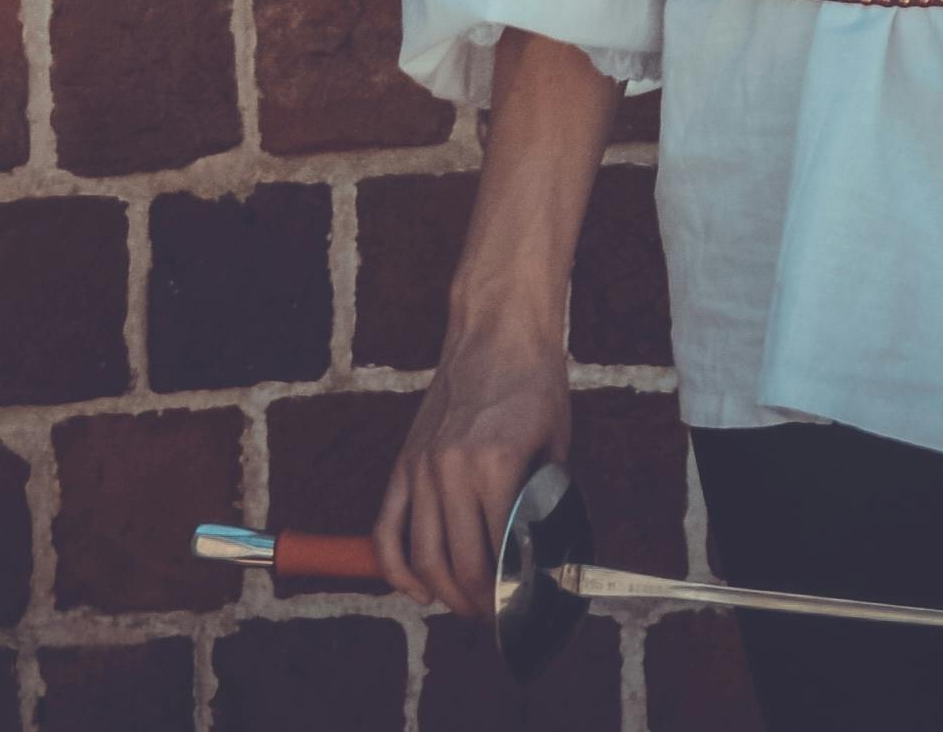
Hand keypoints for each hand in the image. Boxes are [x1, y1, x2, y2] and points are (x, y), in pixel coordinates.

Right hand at [373, 306, 570, 617]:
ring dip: (443, 594)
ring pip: (422, 557)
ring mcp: (422, 466)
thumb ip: (545, 503)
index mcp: (496, 466)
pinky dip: (396, 568)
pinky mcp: (405, 460)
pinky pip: (387, 528)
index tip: (521, 609)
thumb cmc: (533, 383)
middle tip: (497, 615)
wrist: (496, 327)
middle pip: (458, 566)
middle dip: (479, 603)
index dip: (511, 595)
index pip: (498, 558)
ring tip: (466, 605)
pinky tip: (416, 588)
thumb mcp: (555, 443)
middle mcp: (452, 469)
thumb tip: (542, 558)